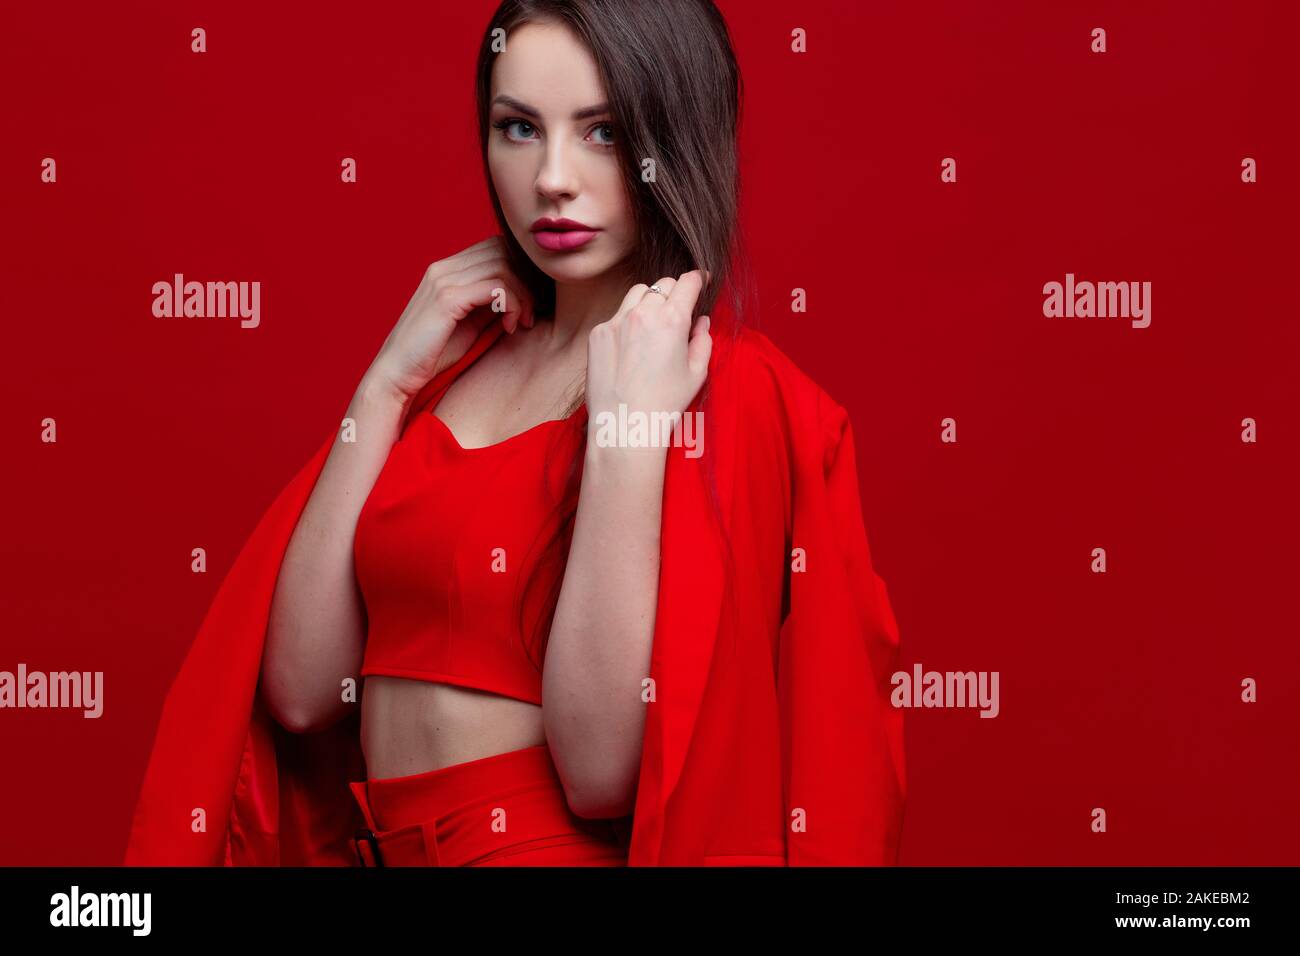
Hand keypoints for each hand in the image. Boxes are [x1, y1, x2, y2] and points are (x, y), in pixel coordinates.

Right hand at [365, 235, 534, 401]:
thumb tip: (522, 294)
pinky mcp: (447, 299)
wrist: (397, 376)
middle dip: (526, 280)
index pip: (495, 247)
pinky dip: (512, 305)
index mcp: (447, 270)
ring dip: (522, 295)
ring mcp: (443, 280)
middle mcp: (443, 268)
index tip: (529, 303)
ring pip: (503, 267)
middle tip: (529, 314)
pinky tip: (509, 327)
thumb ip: (489, 304)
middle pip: (502, 251)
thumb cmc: (433, 354)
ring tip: (520, 322)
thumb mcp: (469, 323)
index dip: (521, 270)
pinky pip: (496, 287)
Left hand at [585, 269, 711, 446]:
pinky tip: (631, 346)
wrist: (624, 425)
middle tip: (678, 310)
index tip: (700, 281)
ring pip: (638, 293)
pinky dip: (627, 321)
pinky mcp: (599, 333)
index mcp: (673, 319)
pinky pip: (617, 315)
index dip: (697, 279)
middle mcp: (643, 313)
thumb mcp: (697, 373)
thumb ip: (702, 340)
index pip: (687, 282)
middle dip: (674, 292)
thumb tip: (701, 321)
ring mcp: (617, 321)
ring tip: (653, 323)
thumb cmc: (664, 403)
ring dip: (650, 300)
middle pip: (663, 284)